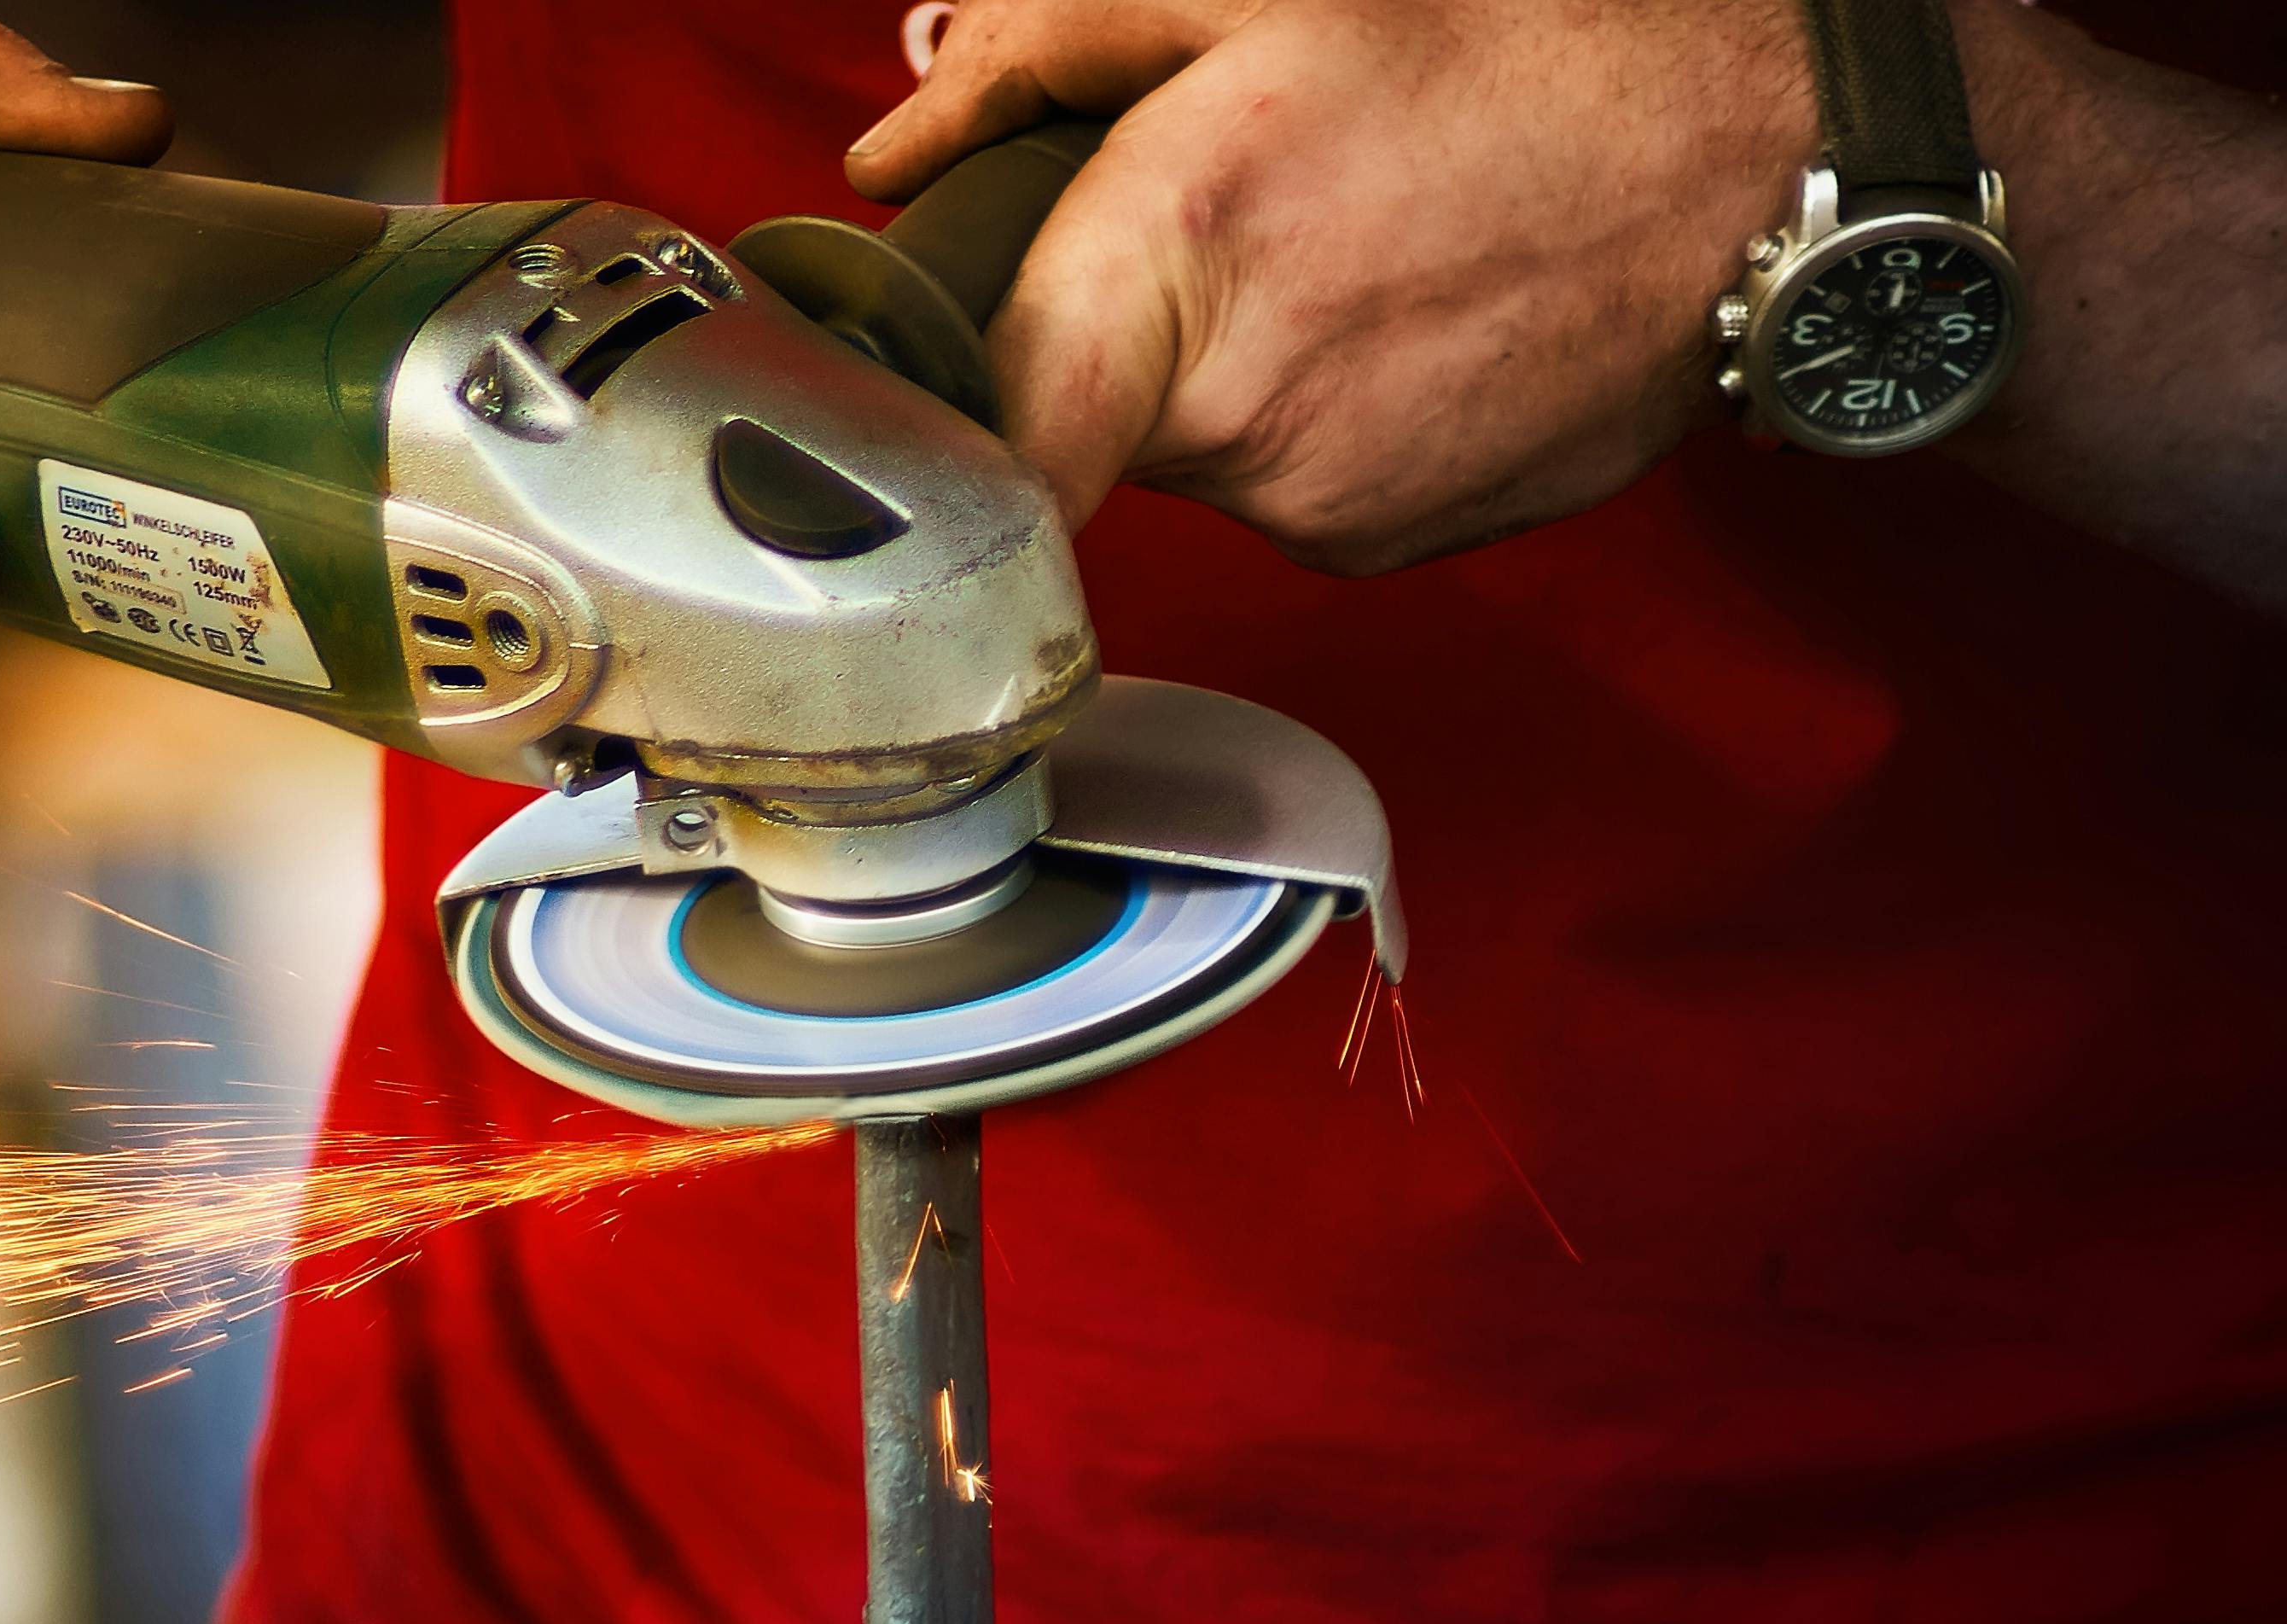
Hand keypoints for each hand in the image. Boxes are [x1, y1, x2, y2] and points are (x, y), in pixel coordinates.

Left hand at [848, 0, 1811, 571]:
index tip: (905, 430)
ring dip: (1225, 367)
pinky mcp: (1384, 547)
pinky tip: (1402, 322)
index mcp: (1175, 257)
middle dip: (1114, 328)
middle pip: (1080, 415)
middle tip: (1232, 225)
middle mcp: (1236, 418)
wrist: (1753, 163)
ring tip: (1347, 257)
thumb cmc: (1520, 50)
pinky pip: (1284, 487)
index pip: (979, 437)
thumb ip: (1040, 55)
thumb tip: (894, 153)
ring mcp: (1317, 505)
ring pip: (1188, 450)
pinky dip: (1314, 415)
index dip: (926, 438)